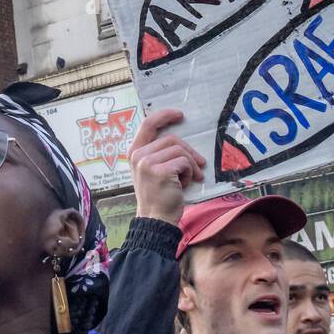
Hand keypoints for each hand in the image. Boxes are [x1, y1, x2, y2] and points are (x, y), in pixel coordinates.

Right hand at [127, 110, 205, 224]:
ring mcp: (147, 163)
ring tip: (189, 178)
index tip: (179, 115)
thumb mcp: (151, 170)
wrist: (156, 218)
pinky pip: (185, 162)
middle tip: (199, 165)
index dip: (164, 116)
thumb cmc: (158, 195)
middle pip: (171, 139)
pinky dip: (191, 173)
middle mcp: (138, 155)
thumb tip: (180, 140)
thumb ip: (158, 153)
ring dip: (191, 165)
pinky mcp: (160, 171)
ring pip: (180, 150)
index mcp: (134, 152)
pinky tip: (185, 184)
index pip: (147, 124)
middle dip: (189, 152)